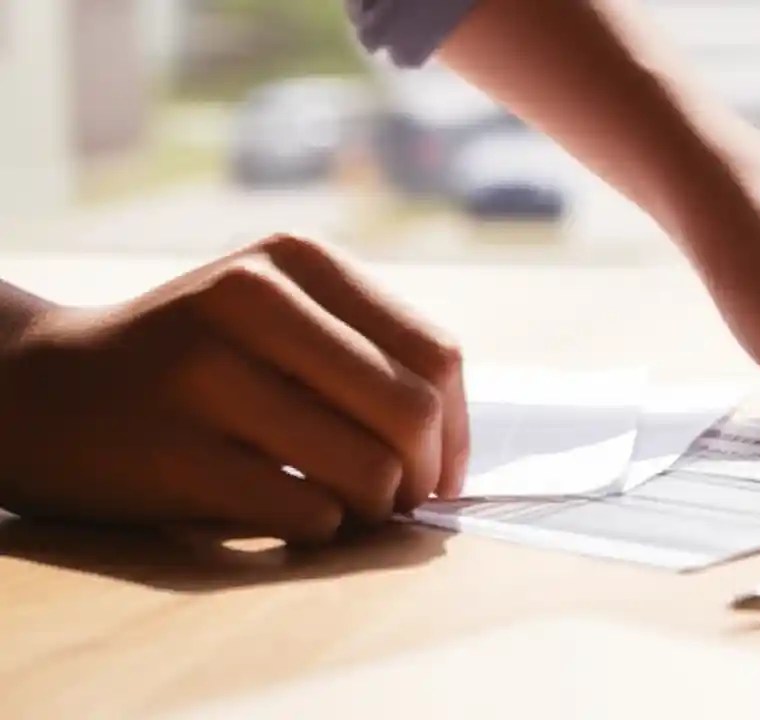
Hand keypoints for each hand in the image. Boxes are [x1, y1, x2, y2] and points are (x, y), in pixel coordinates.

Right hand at [0, 235, 468, 542]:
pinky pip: (307, 513)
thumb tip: (454, 450)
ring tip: (347, 506)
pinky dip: (319, 527)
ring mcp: (208, 372)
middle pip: (413, 412)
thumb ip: (365, 351)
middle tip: (403, 501)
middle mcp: (252, 297)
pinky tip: (290, 513)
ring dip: (374, 508)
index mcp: (295, 258)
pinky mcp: (175, 452)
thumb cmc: (190, 359)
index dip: (456, 429)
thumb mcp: (275, 312)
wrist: (41, 389)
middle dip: (425, 476)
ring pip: (370, 469)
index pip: (435, 354)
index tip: (441, 471)